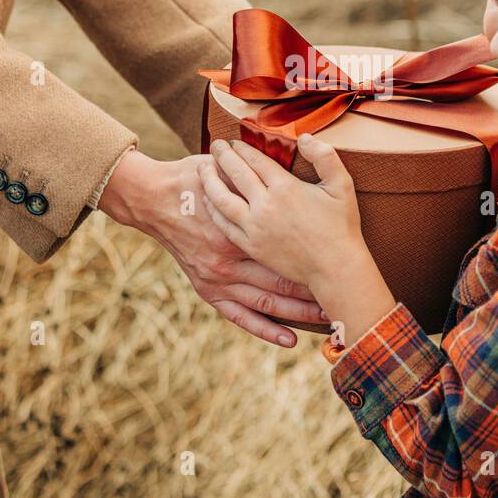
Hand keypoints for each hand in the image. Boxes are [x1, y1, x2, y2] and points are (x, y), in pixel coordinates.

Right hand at [99, 148, 324, 346]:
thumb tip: (295, 158)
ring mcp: (218, 278)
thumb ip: (260, 173)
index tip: (342, 267)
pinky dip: (265, 329)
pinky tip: (289, 340)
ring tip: (326, 318)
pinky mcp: (208, 289)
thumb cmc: (196, 179)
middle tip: (343, 298)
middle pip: (283, 280)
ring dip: (297, 313)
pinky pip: (240, 316)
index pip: (289, 249)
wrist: (154, 199)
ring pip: (267, 301)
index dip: (316, 261)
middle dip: (314, 290)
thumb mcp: (233, 171)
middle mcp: (231, 258)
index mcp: (243, 227)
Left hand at [197, 135, 367, 298]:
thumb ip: (325, 157)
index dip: (241, 148)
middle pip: (235, 173)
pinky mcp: (251, 246)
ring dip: (210, 180)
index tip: (233, 141)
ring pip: (222, 199)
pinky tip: (209, 201)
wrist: (334, 268)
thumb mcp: (342, 186)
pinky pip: (225, 224)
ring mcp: (255, 227)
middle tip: (215, 145)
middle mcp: (265, 205)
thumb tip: (303, 137)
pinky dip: (214, 209)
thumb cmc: (341, 226)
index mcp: (285, 187)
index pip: (255, 160)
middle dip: (222, 156)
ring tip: (203, 169)